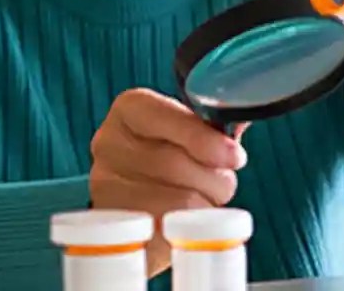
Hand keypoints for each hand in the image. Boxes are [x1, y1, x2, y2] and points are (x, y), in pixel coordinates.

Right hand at [90, 88, 247, 276]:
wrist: (140, 204)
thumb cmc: (172, 159)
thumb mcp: (189, 133)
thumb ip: (213, 129)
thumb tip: (238, 130)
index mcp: (130, 110)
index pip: (164, 116)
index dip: (202, 138)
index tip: (234, 157)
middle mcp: (109, 144)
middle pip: (174, 163)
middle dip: (213, 179)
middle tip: (222, 184)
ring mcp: (105, 188)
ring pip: (176, 202)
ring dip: (205, 206)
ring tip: (205, 204)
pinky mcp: (116, 229)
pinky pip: (166, 233)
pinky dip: (188, 231)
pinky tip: (189, 225)